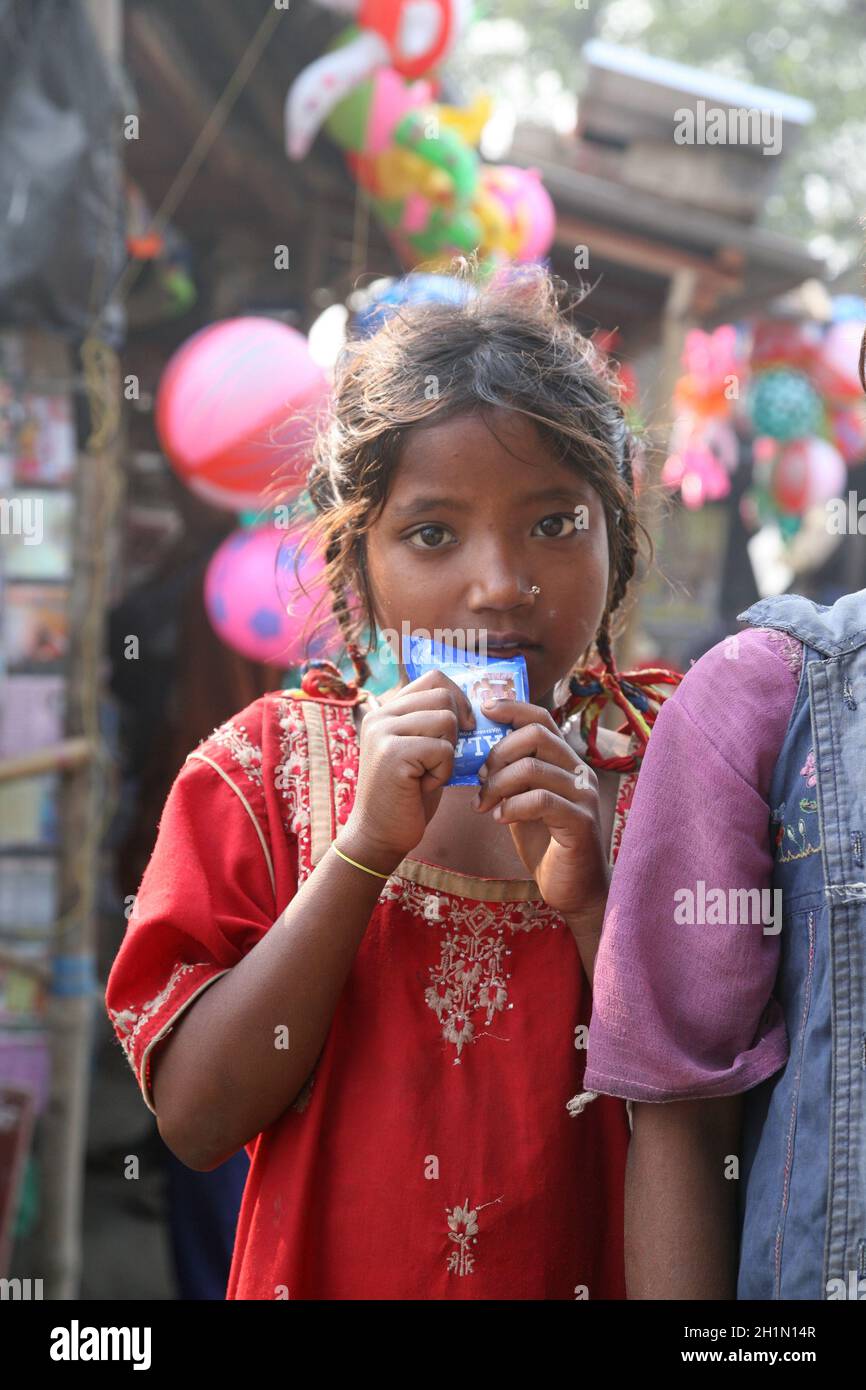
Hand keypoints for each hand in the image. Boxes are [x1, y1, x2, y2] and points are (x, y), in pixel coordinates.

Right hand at [338, 670, 475, 870]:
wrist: (380, 834)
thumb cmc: (408, 795)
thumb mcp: (422, 751)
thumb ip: (435, 723)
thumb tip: (477, 703)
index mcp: (386, 710)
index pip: (434, 678)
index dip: (459, 698)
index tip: (466, 726)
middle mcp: (380, 715)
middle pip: (444, 695)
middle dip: (458, 727)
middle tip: (446, 756)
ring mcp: (383, 732)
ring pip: (447, 719)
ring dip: (450, 752)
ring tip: (430, 772)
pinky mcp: (393, 753)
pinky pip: (443, 748)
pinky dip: (444, 771)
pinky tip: (425, 785)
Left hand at [472, 696, 610, 928]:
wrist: (574, 888)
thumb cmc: (546, 843)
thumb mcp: (522, 801)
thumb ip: (511, 777)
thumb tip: (477, 754)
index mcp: (565, 762)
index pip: (541, 719)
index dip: (512, 708)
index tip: (484, 709)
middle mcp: (579, 772)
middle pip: (536, 735)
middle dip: (498, 752)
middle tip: (480, 777)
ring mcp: (583, 796)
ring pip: (533, 767)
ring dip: (498, 784)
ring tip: (484, 803)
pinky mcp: (581, 822)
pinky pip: (541, 800)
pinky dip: (513, 806)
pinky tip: (500, 818)